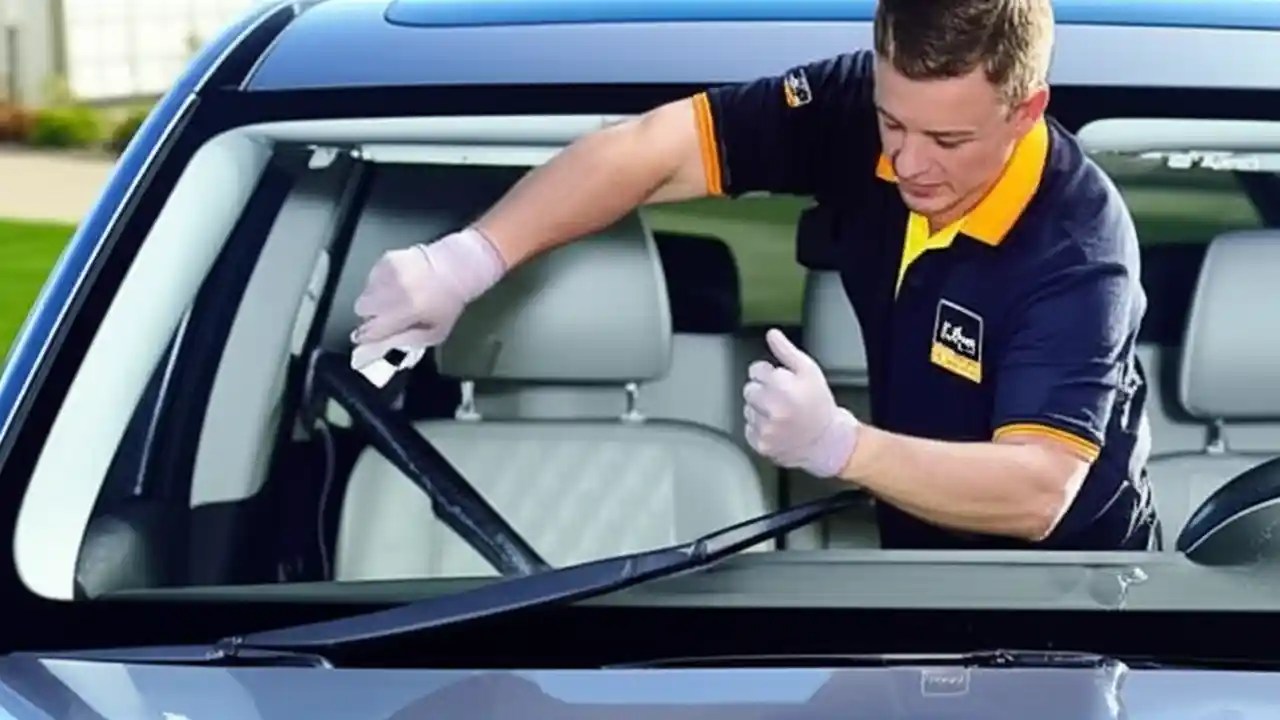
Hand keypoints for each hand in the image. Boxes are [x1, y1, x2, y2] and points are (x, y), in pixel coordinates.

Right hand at [350, 227, 506, 370]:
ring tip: (396, 298)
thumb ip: (406, 341)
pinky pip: (371, 277)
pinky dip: (380, 283)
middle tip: (388, 316)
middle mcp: (392, 289)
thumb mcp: (435, 333)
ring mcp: (387, 272)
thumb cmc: (448, 304)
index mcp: (405, 310)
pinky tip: (398, 283)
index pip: (369, 329)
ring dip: (375, 298)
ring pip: (365, 292)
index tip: (374, 337)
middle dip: (371, 315)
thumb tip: (380, 347)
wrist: (456, 267)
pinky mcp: (385, 259)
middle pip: (361, 309)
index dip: (369, 336)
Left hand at [743, 328, 860, 477]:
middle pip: (749, 389)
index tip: (780, 382)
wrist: (827, 441)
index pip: (755, 370)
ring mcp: (766, 428)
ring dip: (760, 410)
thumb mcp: (809, 371)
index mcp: (783, 386)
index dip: (768, 374)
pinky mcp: (761, 444)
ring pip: (747, 410)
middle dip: (762, 391)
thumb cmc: (819, 404)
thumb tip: (772, 334)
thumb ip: (787, 351)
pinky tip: (776, 427)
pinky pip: (748, 429)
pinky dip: (759, 428)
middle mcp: (772, 408)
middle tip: (781, 399)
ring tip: (781, 414)